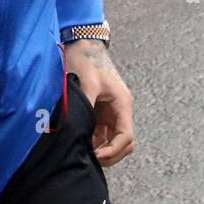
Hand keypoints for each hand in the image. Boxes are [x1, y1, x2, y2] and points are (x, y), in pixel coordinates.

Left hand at [64, 38, 134, 166]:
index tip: (96, 157)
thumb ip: (85, 109)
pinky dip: (91, 141)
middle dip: (109, 155)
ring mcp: (109, 112)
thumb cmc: (86, 60)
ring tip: (81, 153)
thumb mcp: (86, 84)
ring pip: (110, 141)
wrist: (81, 43)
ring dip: (99, 149)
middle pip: (122, 143)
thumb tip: (78, 132)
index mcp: (122, 104)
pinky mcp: (98, 111)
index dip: (113, 151)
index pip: (126, 137)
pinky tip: (77, 143)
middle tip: (89, 160)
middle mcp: (119, 110)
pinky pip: (98, 133)